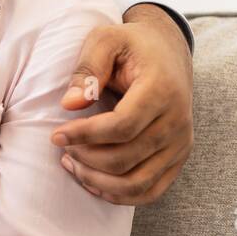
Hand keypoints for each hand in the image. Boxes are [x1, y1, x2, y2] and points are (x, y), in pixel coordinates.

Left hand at [52, 5, 193, 204]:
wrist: (168, 52)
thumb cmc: (131, 45)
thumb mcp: (106, 40)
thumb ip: (87, 68)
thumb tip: (70, 104)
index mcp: (161, 90)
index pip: (122, 127)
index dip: (84, 135)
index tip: (56, 135)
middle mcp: (177, 122)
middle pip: (127, 158)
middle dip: (86, 158)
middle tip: (61, 146)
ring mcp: (181, 144)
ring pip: (137, 183)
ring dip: (97, 181)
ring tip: (71, 163)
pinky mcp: (178, 158)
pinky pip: (150, 191)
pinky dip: (119, 195)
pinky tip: (92, 181)